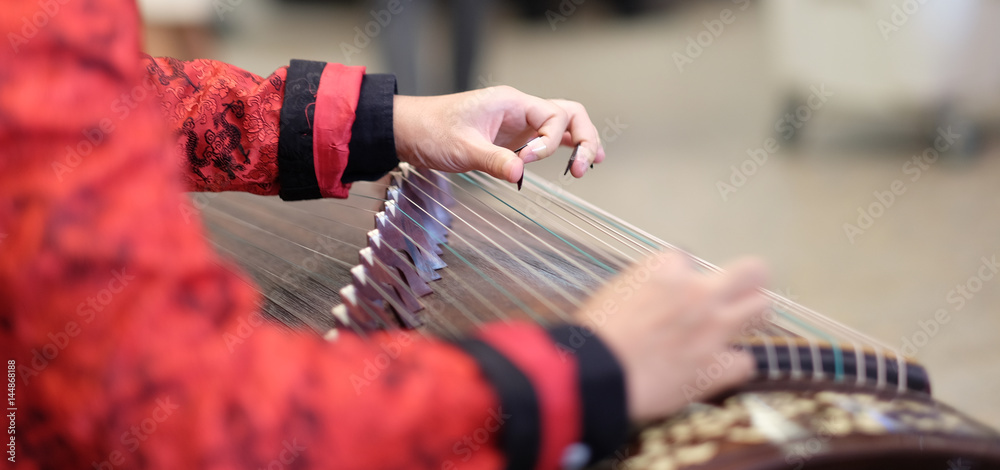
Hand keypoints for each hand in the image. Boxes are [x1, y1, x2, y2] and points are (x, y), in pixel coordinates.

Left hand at [392, 86, 606, 182]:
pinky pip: (545, 138)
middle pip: (569, 114)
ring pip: (562, 125)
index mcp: (511, 103)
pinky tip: (572, 163)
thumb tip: (519, 173)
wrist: (410, 131)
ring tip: (587, 165)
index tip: (528, 160)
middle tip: (581, 167)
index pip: (552, 115)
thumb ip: (493, 160)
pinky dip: (562, 149)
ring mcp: (518, 123)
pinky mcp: (512, 138)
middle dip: (582, 138)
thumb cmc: (431, 131)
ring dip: (579, 142)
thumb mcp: (462, 148)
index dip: (548, 141)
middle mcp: (519, 109)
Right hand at [581, 251, 769, 420]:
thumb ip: (642, 287)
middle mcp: (698, 291)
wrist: (595, 372)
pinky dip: (734, 365)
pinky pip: (746, 361)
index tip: (674, 290)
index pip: (688, 260)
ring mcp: (714, 328)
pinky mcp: (719, 366)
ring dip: (752, 315)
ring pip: (762, 308)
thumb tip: (651, 297)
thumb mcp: (613, 291)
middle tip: (740, 292)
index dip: (682, 277)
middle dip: (747, 280)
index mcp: (665, 268)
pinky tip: (722, 368)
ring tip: (742, 325)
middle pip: (749, 271)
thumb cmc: (594, 334)